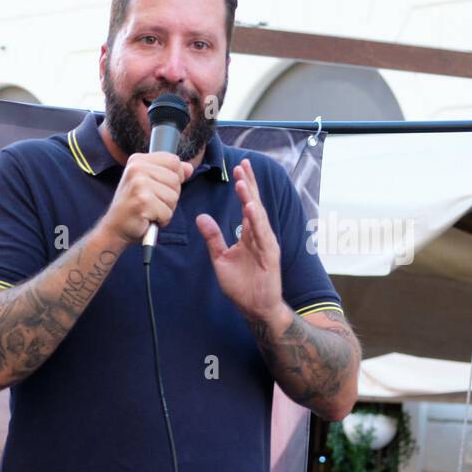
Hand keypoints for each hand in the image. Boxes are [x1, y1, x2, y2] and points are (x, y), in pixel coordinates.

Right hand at [101, 151, 193, 247]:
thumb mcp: (150, 184)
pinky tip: (147, 219)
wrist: (114, 229)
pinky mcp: (143, 201)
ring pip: (174, 196)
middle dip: (170, 196)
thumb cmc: (133, 208)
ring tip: (149, 211)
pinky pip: (168, 212)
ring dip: (166, 209)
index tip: (159, 188)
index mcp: (138, 160)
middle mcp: (136, 168)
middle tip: (151, 203)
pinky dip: (161, 220)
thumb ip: (170, 173)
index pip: (173, 161)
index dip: (175, 177)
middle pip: (176, 179)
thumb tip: (189, 168)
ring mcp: (139, 184)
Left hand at [197, 158, 283, 322]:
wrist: (255, 307)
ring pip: (258, 216)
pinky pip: (262, 235)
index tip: (238, 169)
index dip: (243, 187)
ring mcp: (267, 244)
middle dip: (249, 184)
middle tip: (243, 165)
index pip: (247, 205)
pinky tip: (251, 208)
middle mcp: (260, 235)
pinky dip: (257, 221)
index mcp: (250, 234)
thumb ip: (213, 238)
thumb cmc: (241, 285)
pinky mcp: (270, 255)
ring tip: (242, 182)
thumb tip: (201, 217)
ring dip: (250, 198)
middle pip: (255, 204)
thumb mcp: (220, 258)